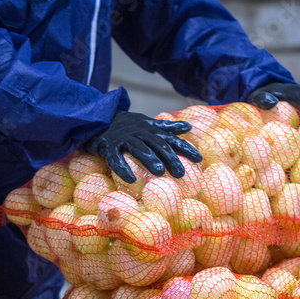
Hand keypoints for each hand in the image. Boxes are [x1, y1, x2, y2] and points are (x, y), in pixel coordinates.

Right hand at [85, 111, 202, 182]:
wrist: (99, 118)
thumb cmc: (127, 126)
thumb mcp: (148, 123)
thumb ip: (167, 127)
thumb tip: (188, 127)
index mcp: (150, 130)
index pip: (171, 139)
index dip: (185, 148)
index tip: (199, 160)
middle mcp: (140, 134)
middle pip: (158, 144)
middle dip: (170, 158)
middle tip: (181, 173)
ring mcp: (124, 139)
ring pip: (139, 148)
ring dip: (149, 160)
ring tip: (159, 173)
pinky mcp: (109, 146)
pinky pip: (116, 158)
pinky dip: (123, 168)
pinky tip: (131, 180)